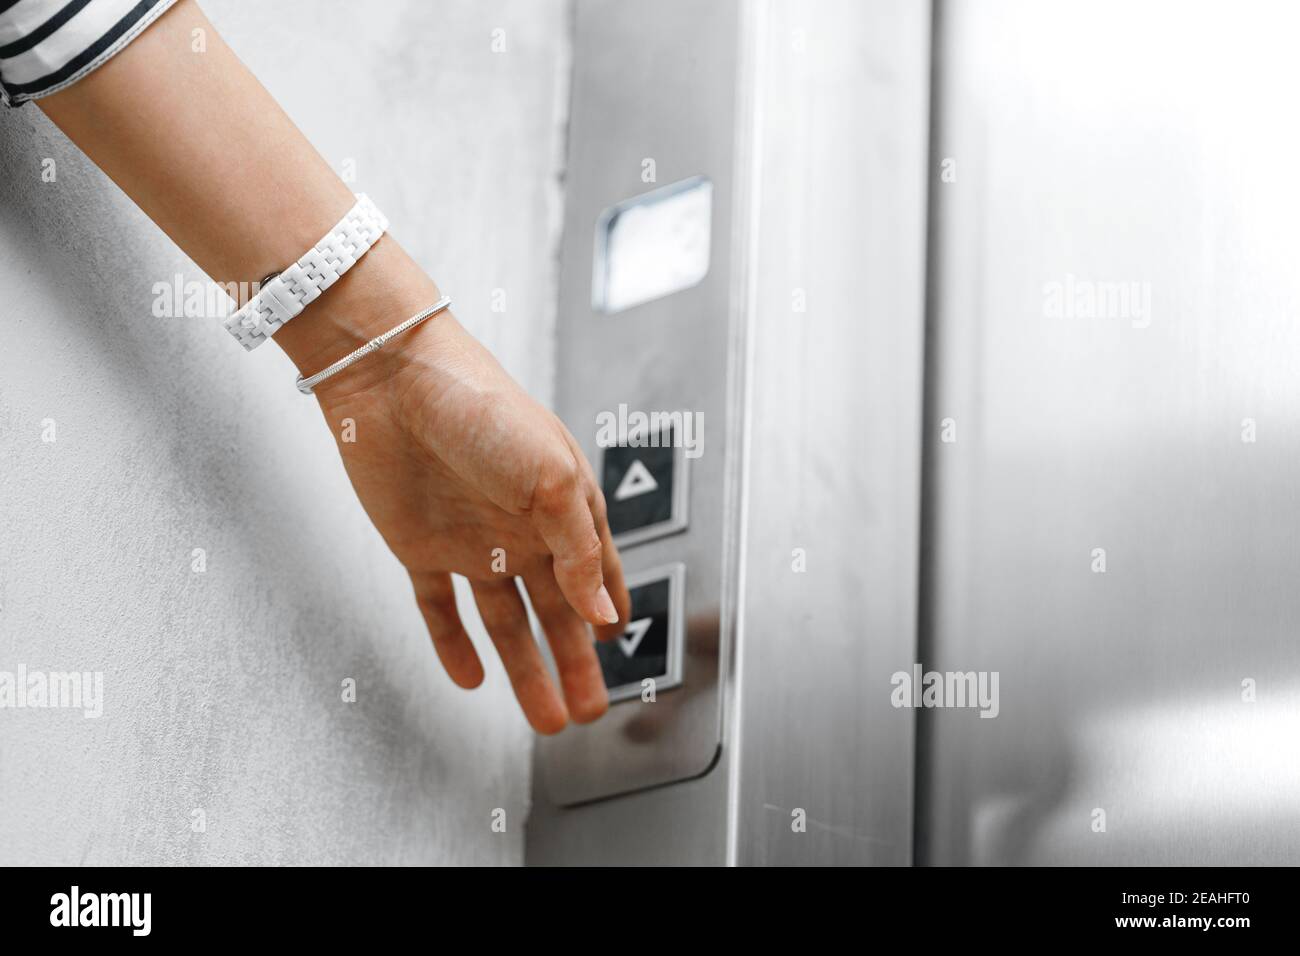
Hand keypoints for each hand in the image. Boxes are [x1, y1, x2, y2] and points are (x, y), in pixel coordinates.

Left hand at [286, 252, 631, 733]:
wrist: (391, 378)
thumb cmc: (482, 406)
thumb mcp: (553, 477)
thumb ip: (579, 550)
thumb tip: (602, 612)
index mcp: (562, 507)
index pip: (597, 574)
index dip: (609, 614)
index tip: (619, 652)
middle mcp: (520, 528)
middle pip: (555, 612)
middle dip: (575, 664)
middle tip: (588, 708)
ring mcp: (471, 541)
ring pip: (505, 623)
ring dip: (526, 669)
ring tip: (545, 716)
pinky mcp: (420, 548)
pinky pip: (440, 609)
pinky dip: (453, 645)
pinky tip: (470, 677)